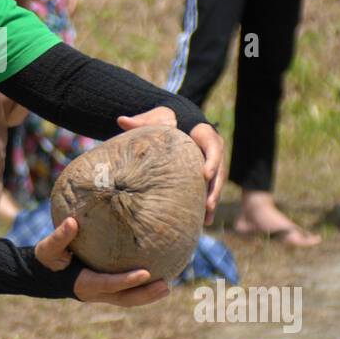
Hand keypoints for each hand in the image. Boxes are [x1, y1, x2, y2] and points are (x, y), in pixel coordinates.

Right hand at [34, 216, 170, 306]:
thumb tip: (72, 221)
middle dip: (145, 294)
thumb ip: (60, 236)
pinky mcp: (105, 291)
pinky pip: (126, 293)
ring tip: (167, 286)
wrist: (45, 274)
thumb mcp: (48, 248)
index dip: (127, 281)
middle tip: (165, 285)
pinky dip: (141, 289)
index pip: (109, 284)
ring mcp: (101, 294)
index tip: (146, 273)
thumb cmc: (48, 259)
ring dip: (147, 296)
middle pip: (124, 298)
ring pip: (127, 299)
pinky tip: (156, 279)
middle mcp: (95, 293)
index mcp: (83, 283)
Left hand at [115, 109, 223, 225]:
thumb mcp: (156, 117)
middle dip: (215, 188)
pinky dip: (207, 204)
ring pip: (217, 183)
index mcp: (204, 134)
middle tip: (208, 204)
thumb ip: (141, 121)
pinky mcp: (207, 173)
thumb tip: (120, 120)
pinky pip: (210, 189)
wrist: (177, 119)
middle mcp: (213, 149)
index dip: (212, 161)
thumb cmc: (165, 118)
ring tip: (206, 219)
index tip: (206, 175)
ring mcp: (212, 162)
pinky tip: (204, 221)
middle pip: (219, 170)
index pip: (213, 147)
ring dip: (212, 200)